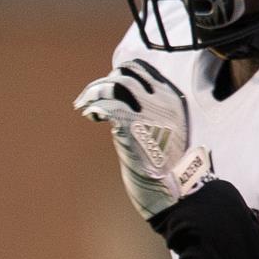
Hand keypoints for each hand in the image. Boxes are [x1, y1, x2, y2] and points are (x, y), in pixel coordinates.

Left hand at [73, 59, 214, 219]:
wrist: (176, 188)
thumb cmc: (169, 166)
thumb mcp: (167, 130)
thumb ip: (152, 114)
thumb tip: (126, 106)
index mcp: (172, 98)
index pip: (142, 70)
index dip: (120, 74)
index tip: (107, 85)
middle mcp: (162, 100)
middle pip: (126, 73)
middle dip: (103, 82)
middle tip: (88, 97)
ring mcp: (148, 111)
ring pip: (114, 85)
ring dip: (93, 92)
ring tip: (82, 105)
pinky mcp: (132, 126)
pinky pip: (108, 105)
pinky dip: (94, 107)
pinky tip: (90, 116)